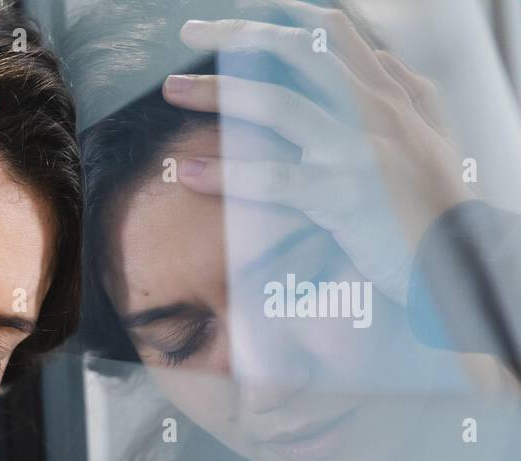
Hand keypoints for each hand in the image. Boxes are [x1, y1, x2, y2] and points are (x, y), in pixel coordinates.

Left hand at [161, 0, 473, 305]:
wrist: (462, 262)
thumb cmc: (439, 206)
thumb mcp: (432, 136)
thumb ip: (405, 93)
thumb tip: (379, 57)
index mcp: (391, 94)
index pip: (333, 34)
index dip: (283, 17)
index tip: (236, 15)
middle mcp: (374, 111)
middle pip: (295, 53)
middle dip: (236, 37)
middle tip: (189, 33)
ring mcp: (358, 151)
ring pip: (277, 104)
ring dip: (217, 92)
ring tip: (173, 90)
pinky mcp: (342, 196)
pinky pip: (274, 178)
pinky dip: (226, 174)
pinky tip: (189, 172)